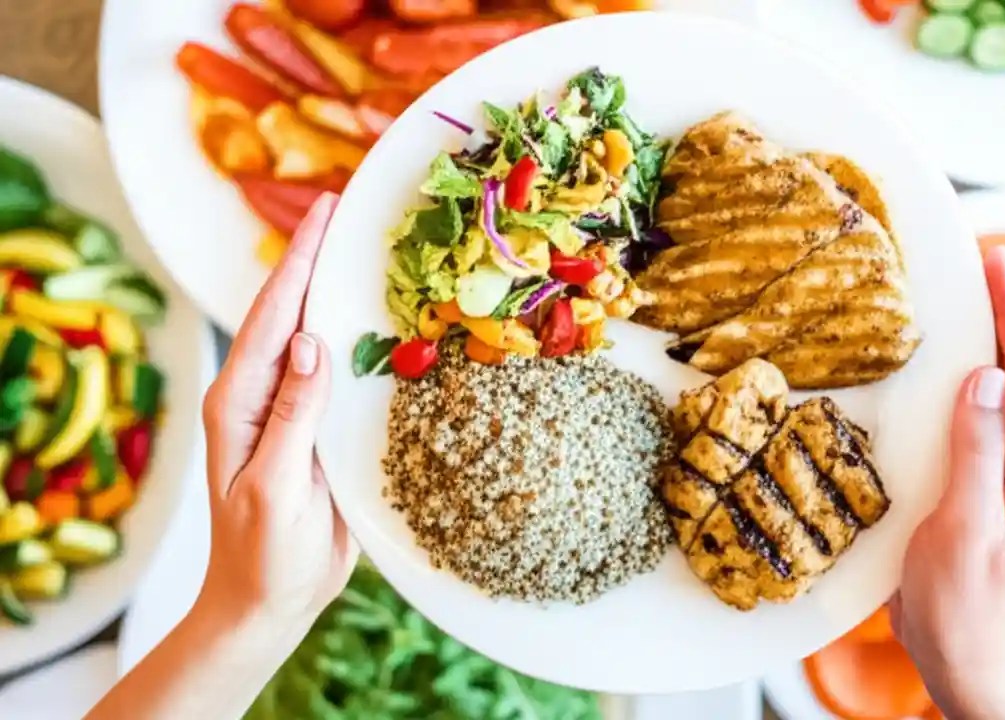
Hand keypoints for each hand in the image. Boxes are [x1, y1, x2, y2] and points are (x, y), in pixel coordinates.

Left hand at [198, 193, 356, 626]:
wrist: (267, 602)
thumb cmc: (263, 554)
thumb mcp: (277, 484)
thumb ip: (294, 413)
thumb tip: (312, 341)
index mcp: (240, 401)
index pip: (272, 316)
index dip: (298, 260)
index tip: (325, 210)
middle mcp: (261, 395)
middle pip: (289, 312)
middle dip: (313, 257)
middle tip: (344, 205)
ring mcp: (288, 411)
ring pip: (312, 336)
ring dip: (334, 290)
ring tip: (363, 245)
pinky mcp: (315, 430)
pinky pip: (336, 373)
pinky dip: (354, 337)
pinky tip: (378, 319)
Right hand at [890, 247, 1004, 719]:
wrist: (964, 662)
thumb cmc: (964, 607)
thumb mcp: (967, 527)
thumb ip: (976, 450)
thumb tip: (982, 375)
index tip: (996, 262)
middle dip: (1003, 317)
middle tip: (978, 262)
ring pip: (1002, 395)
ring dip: (983, 347)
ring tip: (960, 298)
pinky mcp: (990, 485)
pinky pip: (979, 422)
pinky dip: (961, 388)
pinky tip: (939, 368)